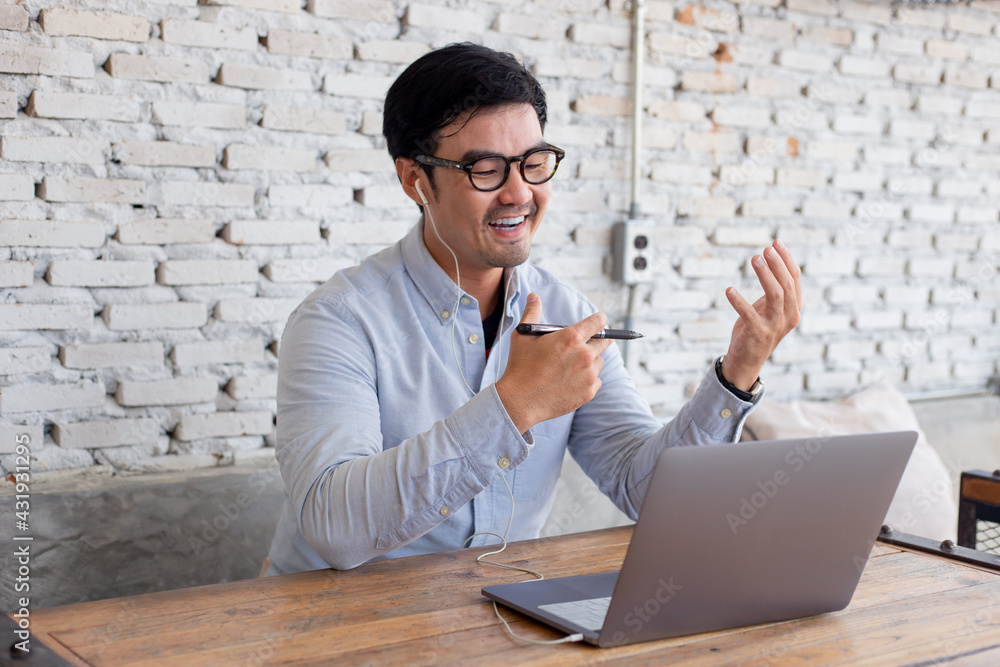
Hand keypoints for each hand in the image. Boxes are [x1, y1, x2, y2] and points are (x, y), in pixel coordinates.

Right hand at [496, 293, 612, 432]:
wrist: (519, 400)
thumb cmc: (520, 366)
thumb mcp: (523, 335)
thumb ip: (532, 313)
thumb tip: (533, 296)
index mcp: (571, 337)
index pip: (598, 322)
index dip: (599, 319)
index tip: (599, 321)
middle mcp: (584, 355)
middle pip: (604, 342)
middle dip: (596, 340)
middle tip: (584, 344)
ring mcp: (588, 375)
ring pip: (599, 362)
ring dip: (591, 361)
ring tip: (573, 365)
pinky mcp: (589, 392)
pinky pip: (596, 381)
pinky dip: (587, 379)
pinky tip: (571, 380)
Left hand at [721, 240, 801, 390]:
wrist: (747, 359)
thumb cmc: (757, 327)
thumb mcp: (770, 307)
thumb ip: (775, 289)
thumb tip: (770, 259)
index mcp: (794, 308)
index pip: (795, 279)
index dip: (787, 259)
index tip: (775, 242)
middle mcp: (789, 317)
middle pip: (788, 285)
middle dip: (777, 265)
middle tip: (765, 250)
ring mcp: (775, 327)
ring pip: (775, 296)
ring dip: (765, 276)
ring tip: (754, 259)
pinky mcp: (757, 334)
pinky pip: (749, 315)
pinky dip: (738, 301)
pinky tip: (728, 290)